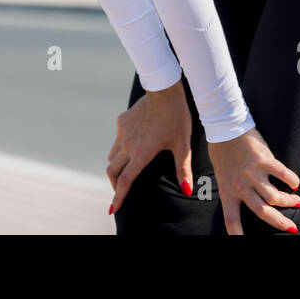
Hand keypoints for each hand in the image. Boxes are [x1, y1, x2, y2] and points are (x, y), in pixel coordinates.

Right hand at [106, 80, 192, 215]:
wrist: (164, 89)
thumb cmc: (177, 117)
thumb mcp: (183, 145)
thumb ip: (182, 169)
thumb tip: (187, 190)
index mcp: (141, 153)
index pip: (125, 180)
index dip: (119, 197)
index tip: (113, 209)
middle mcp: (128, 145)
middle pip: (113, 171)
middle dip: (115, 185)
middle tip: (120, 191)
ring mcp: (123, 132)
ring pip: (112, 156)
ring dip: (116, 167)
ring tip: (125, 171)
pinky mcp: (122, 121)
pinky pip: (117, 140)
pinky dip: (121, 148)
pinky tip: (132, 145)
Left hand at [207, 126, 299, 233]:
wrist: (225, 127)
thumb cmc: (222, 149)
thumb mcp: (221, 172)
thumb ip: (232, 185)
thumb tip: (244, 196)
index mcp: (227, 190)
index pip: (231, 218)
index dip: (237, 234)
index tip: (243, 242)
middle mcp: (240, 185)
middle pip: (263, 212)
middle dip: (280, 222)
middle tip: (292, 228)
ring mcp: (252, 173)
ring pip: (275, 197)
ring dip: (289, 201)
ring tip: (297, 201)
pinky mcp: (264, 160)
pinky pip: (283, 174)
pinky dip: (292, 181)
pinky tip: (295, 183)